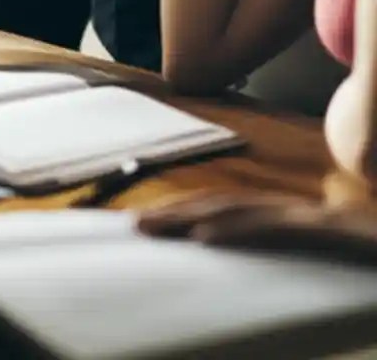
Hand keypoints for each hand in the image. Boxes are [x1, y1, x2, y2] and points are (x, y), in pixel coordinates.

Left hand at [137, 193, 376, 265]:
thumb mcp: (343, 269)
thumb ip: (307, 261)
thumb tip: (260, 263)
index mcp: (312, 226)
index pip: (242, 214)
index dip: (194, 214)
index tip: (153, 224)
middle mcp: (315, 216)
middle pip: (233, 206)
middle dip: (178, 212)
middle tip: (132, 225)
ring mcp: (329, 223)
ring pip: (247, 212)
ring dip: (192, 217)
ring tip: (150, 227)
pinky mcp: (344, 236)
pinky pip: (283, 230)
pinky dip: (241, 229)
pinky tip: (206, 237)